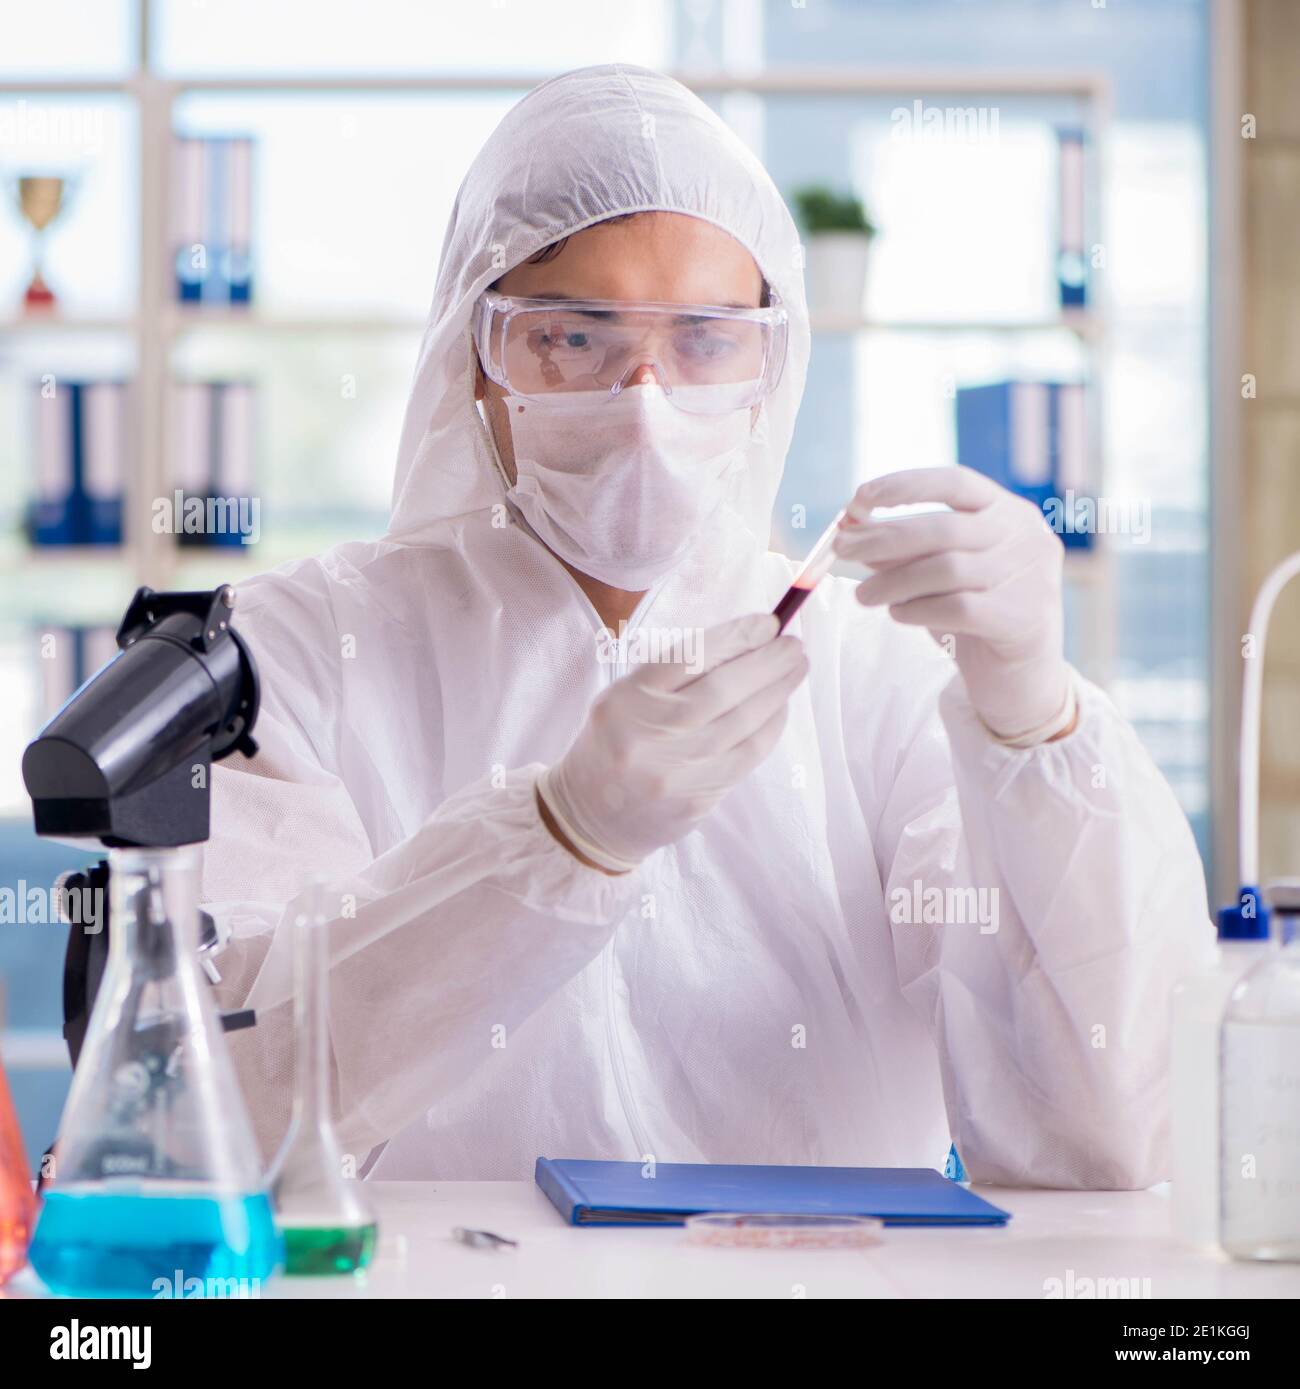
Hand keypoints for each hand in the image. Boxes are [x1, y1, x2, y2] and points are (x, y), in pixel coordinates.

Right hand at [539, 614, 807, 870]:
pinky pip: (747, 755)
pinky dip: (770, 726)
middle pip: (724, 688)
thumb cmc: (617, 742)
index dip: (737, 636)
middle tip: (794, 644)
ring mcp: (676, 770)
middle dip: (768, 661)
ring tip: (796, 668)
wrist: (591, 815)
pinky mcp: (697, 798)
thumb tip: (744, 641)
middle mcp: (650, 734)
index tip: (768, 623)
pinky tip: (780, 707)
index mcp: (627, 699)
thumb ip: (675, 672)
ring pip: (743, 722)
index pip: (692, 656)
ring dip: (778, 690)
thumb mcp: (626, 697)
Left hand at [833, 466, 1071, 739]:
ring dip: (893, 580)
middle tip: (843, 550)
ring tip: (863, 595)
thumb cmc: (977, 612)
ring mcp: (1029, 577)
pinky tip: (898, 614)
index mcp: (1009, 512)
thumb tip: (851, 529)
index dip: (905, 486)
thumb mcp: (942, 573)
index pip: (955, 482)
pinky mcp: (1021, 619)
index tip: (859, 498)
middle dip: (884, 538)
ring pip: (946, 569)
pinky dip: (917, 609)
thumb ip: (905, 549)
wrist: (1022, 676)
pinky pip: (956, 607)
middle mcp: (1026, 538)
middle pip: (943, 528)